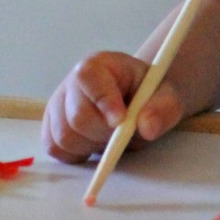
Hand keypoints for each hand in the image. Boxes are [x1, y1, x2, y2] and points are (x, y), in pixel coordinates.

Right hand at [41, 51, 185, 162]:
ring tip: (111, 136)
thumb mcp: (167, 97)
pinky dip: (77, 154)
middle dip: (104, 133)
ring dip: (92, 146)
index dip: (103, 101)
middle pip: (77, 117)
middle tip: (124, 133)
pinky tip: (95, 143)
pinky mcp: (51, 127)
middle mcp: (71, 83)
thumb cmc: (150, 95)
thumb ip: (162, 109)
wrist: (138, 101)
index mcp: (99, 65)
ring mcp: (57, 105)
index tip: (121, 121)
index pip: (88, 77)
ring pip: (64, 137)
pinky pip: (55, 148)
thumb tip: (147, 127)